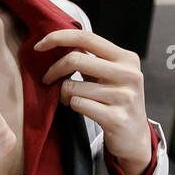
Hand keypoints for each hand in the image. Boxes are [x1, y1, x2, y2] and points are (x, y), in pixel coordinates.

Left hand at [36, 28, 151, 174]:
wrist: (135, 138)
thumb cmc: (116, 101)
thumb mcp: (110, 75)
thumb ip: (90, 58)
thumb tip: (58, 43)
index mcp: (126, 58)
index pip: (86, 37)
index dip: (58, 37)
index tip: (39, 45)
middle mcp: (129, 74)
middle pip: (75, 59)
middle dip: (53, 70)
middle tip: (47, 79)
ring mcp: (124, 96)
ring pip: (72, 86)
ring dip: (62, 94)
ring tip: (69, 99)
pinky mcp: (116, 118)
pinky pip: (78, 104)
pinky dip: (72, 106)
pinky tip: (79, 108)